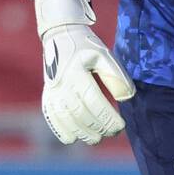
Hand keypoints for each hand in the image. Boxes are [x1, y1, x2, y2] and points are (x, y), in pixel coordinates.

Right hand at [25, 0, 135, 144]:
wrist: (60, 35)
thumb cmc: (87, 47)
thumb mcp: (105, 55)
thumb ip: (116, 76)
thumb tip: (125, 98)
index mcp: (77, 72)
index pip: (94, 101)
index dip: (107, 117)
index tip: (121, 126)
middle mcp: (62, 83)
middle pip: (80, 113)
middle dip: (98, 127)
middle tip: (113, 133)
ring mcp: (52, 90)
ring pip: (65, 119)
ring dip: (82, 132)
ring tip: (97, 139)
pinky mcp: (47, 95)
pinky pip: (51, 117)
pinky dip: (60, 131)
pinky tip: (73, 139)